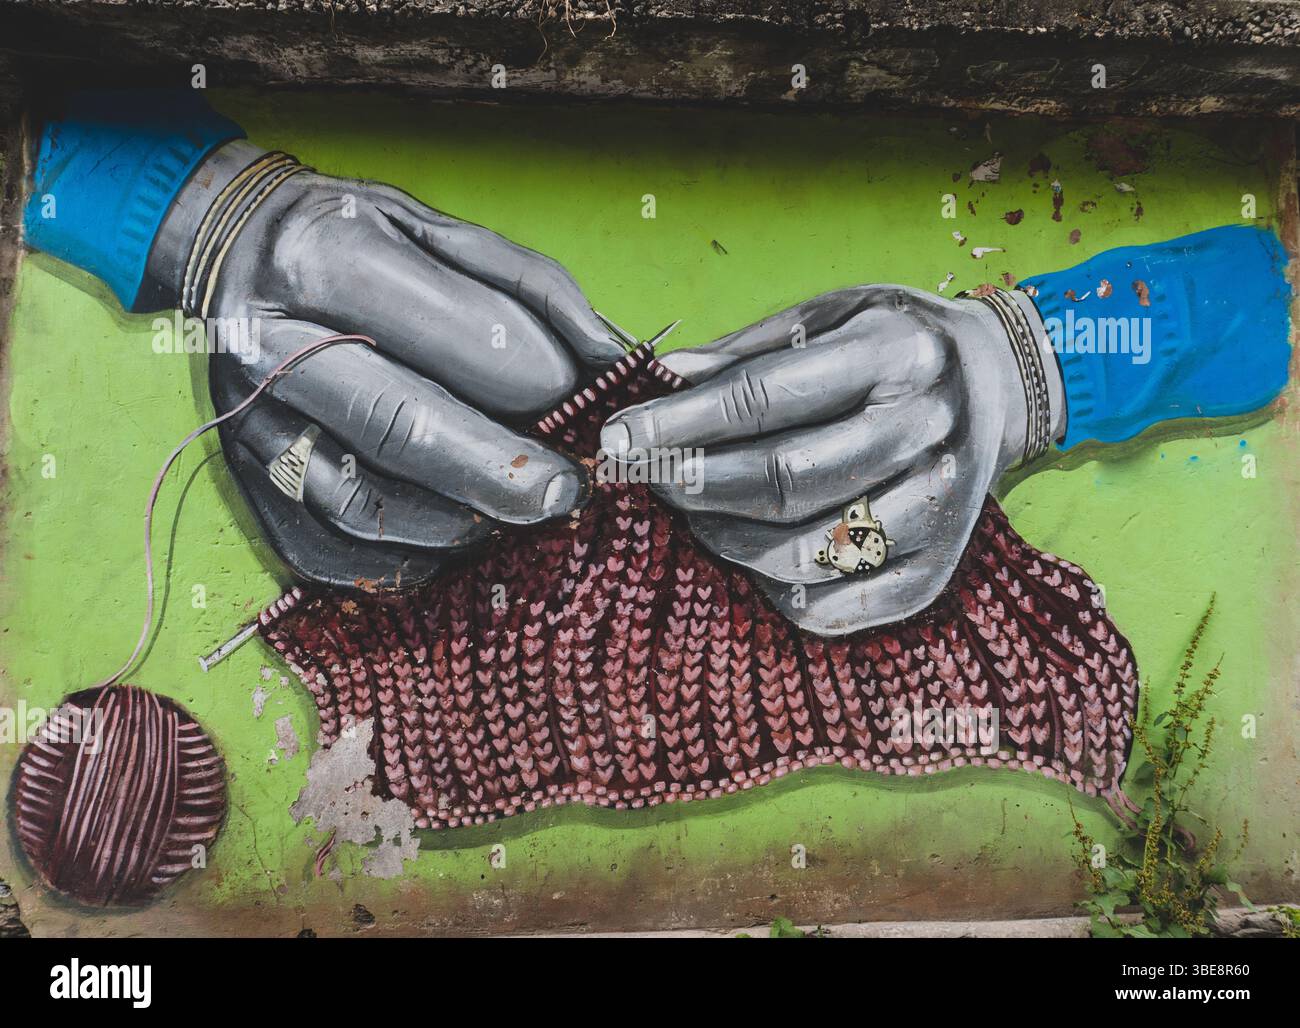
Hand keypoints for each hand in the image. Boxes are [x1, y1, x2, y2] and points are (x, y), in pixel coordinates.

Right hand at [146, 142, 622, 588]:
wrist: (231, 253)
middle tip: (564, 493)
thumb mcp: (442, 230)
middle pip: (403, 429)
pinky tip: (451, 540)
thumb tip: (613, 361)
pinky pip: (328, 551)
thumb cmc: (357, 239)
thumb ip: (532, 289)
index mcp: (328, 258)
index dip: (536, 383)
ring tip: (512, 514)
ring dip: (459, 524)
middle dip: (503, 472)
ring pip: (365, 506)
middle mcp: (271, 344)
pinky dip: (401, 561)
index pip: (452, 338)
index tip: (589, 413)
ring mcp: (251, 421)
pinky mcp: (247, 483)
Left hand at [599, 285, 1064, 634]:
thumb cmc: (894, 345)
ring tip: (692, 514)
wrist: (1001, 385)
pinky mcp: (938, 570)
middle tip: (642, 477)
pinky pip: (839, 604)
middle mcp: (929, 432)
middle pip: (786, 480)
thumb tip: (665, 380)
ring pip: (808, 549)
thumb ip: (750, 350)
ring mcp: (942, 509)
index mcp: (897, 355)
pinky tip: (751, 557)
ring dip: (728, 539)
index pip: (764, 398)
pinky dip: (778, 591)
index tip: (619, 436)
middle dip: (695, 482)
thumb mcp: (831, 314)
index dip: (679, 423)